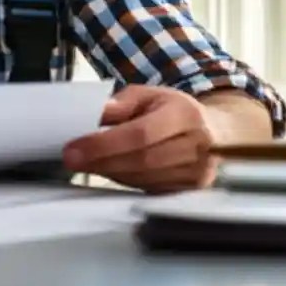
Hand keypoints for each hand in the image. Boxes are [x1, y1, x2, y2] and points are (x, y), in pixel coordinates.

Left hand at [62, 86, 222, 193]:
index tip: (75, 148)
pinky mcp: (190, 190)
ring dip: (110, 172)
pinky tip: (110, 170)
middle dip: (102, 161)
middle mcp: (198, 145)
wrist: (213, 132)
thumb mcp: (149, 95)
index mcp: (186, 114)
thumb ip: (121, 103)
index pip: (141, 134)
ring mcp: (197, 172)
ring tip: (87, 162)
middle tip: (72, 159)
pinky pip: (149, 190)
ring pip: (143, 179)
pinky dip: (124, 181)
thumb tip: (96, 114)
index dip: (105, 144)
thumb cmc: (174, 111)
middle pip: (142, 160)